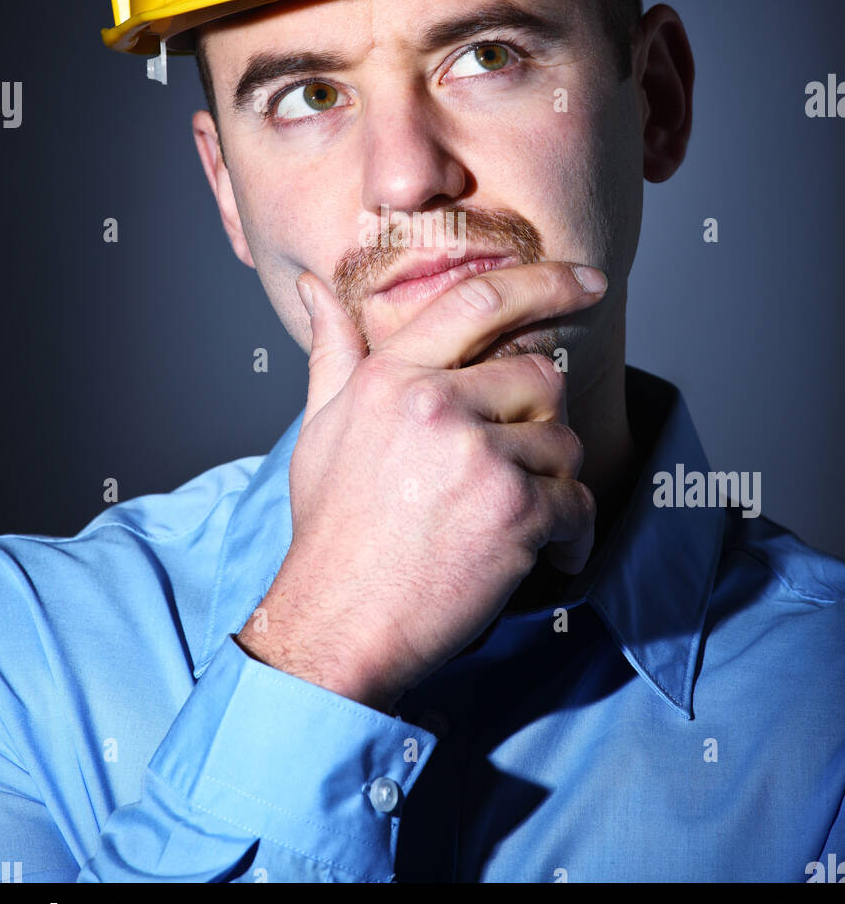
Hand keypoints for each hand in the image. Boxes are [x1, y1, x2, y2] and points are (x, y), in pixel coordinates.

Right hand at [236, 260, 605, 711]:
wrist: (339, 621)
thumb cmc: (332, 527)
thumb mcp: (322, 427)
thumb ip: (332, 351)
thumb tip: (313, 287)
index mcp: (392, 376)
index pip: (479, 302)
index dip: (546, 282)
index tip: (590, 282)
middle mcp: (434, 403)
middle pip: (539, 376)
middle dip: (540, 421)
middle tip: (518, 465)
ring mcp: (476, 455)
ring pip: (562, 442)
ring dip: (553, 482)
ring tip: (517, 517)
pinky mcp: (514, 510)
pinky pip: (577, 501)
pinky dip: (572, 532)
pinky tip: (546, 551)